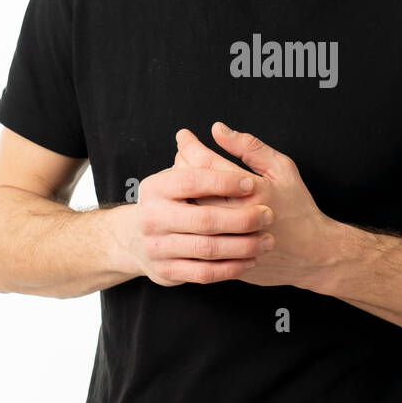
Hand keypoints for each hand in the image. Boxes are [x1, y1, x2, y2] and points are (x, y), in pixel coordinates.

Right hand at [124, 160, 270, 285]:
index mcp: (155, 188)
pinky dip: (231, 268)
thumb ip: (201, 156)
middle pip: (203, 219)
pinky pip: (204, 273)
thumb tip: (218, 129)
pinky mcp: (167, 273)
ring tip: (267, 240)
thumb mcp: (177, 176)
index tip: (251, 183)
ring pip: (207, 249)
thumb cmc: (170, 202)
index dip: (224, 181)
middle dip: (242, 218)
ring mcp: (157, 248)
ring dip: (242, 246)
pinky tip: (250, 260)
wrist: (133, 241)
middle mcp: (151, 218)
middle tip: (268, 215)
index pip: (192, 180)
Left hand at [171, 122, 335, 288]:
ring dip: (182, 193)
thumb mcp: (283, 169)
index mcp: (250, 190)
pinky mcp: (224, 257)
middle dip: (180, 166)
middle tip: (182, 156)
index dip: (189, 145)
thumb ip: (250, 147)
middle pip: (190, 187)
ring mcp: (228, 239)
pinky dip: (190, 218)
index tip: (184, 136)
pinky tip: (193, 206)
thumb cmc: (298, 207)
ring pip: (189, 211)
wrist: (312, 254)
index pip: (205, 162)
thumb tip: (217, 129)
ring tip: (185, 179)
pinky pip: (195, 235)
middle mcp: (235, 215)